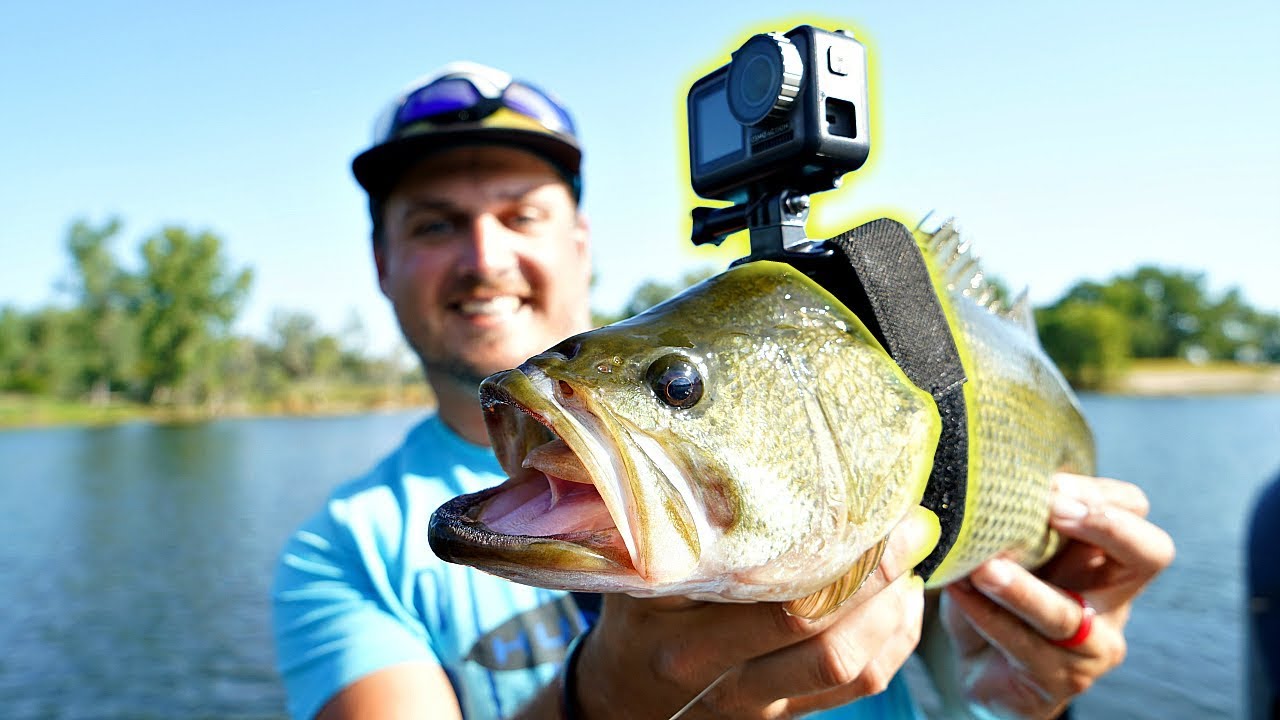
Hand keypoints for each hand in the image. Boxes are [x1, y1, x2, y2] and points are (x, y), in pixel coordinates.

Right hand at [573, 506, 939, 719]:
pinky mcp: (788, 715)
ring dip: (894, 610)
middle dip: (880, 575)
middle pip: (823, 634)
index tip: (868, 501)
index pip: (771, 596)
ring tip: (912, 560)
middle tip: (913, 524)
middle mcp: (721, 673)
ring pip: (849, 665)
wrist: (623, 701)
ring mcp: (760, 702)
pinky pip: (861, 686)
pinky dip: (895, 640)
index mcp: (683, 632)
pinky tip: (901, 600)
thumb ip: (679, 526)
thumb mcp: (638, 572)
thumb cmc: (636, 619)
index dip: (833, 551)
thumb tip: (731, 452)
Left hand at [941, 473, 1174, 718]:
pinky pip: (1026, 646)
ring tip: (984, 569)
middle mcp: (1113, 598)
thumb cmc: (995, 599)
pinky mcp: (1062, 680)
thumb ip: (1006, 524)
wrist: (983, 671)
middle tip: (1052, 510)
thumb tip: (980, 488)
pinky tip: (961, 594)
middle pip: (1151, 553)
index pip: (1132, 507)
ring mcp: (1095, 645)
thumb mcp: (1004, 552)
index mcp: (1104, 554)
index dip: (1096, 492)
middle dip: (1107, 525)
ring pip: (1068, 614)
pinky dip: (989, 617)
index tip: (1046, 484)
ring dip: (1023, 589)